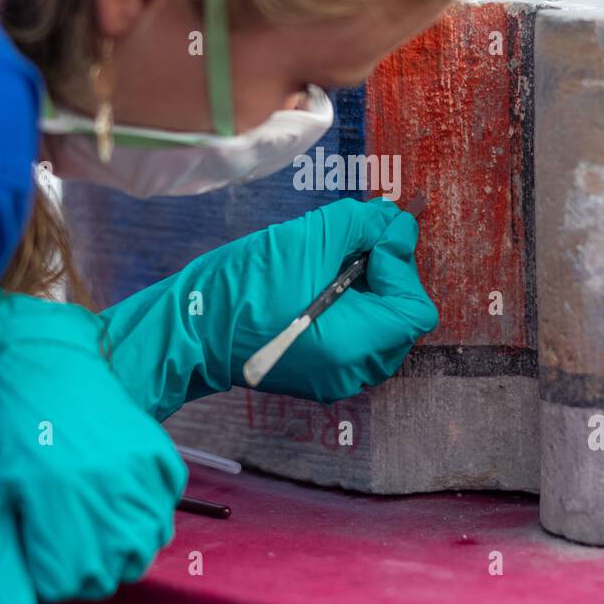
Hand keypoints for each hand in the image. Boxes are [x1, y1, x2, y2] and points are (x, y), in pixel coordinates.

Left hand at [0, 290, 186, 603]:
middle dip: (78, 556)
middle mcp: (109, 495)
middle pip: (109, 573)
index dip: (38, 564)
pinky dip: (140, 506)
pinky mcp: (160, 455)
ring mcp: (141, 474)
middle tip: (49, 509)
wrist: (37, 352)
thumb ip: (1, 578)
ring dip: (114, 536)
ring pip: (143, 546)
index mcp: (58, 511)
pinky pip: (163, 510)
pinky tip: (107, 478)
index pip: (66, 586)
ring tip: (79, 497)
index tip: (23, 524)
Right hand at [102, 197, 438, 416]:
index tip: (374, 237)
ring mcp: (336, 379)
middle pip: (401, 319)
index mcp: (355, 346)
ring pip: (380, 328)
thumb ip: (364, 225)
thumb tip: (395, 223)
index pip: (414, 307)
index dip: (401, 266)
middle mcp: (353, 372)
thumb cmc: (244, 285)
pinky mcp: (319, 376)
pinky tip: (321, 286)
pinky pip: (355, 339)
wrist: (189, 329)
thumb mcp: (309, 238)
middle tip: (356, 245)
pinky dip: (352, 309)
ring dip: (371, 291)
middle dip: (388, 276)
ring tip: (335, 263)